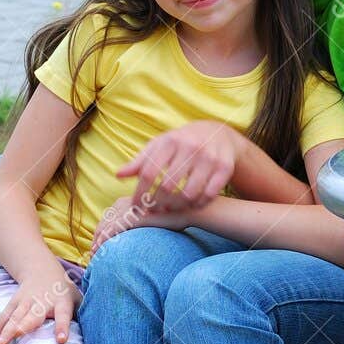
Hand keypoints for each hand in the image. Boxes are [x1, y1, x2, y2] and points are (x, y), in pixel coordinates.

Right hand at [0, 268, 82, 343]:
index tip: (60, 340)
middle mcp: (41, 302)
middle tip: (13, 340)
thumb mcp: (77, 297)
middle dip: (22, 328)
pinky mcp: (13, 303)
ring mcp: (25, 302)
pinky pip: (3, 318)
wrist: (42, 270)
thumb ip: (83, 312)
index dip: (62, 327)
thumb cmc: (64, 291)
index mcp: (61, 302)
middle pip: (31, 316)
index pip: (63, 315)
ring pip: (14, 318)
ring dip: (5, 332)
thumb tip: (95, 333)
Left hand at [89, 195, 188, 254]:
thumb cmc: (174, 216)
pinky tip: (100, 249)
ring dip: (97, 242)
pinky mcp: (134, 217)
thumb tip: (134, 229)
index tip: (98, 244)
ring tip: (94, 255)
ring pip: (105, 227)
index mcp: (129, 200)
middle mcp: (127, 202)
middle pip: (104, 222)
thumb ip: (141, 220)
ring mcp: (130, 209)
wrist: (188, 212)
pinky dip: (104, 240)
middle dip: (97, 237)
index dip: (101, 231)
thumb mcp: (154, 217)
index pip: (108, 217)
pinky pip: (113, 230)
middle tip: (93, 253)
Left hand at [116, 120, 241, 213]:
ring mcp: (210, 157)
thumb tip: (119, 176)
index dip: (140, 193)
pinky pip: (209, 195)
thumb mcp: (159, 146)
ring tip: (169, 209)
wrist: (217, 133)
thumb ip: (140, 161)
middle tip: (153, 210)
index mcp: (170, 141)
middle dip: (157, 203)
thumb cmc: (180, 143)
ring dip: (177, 207)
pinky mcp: (225, 168)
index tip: (136, 206)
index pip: (149, 173)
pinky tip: (190, 206)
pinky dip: (198, 204)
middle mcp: (191, 147)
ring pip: (189, 193)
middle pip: (168, 186)